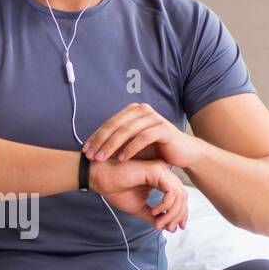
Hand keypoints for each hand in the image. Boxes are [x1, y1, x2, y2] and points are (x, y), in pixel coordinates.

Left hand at [83, 103, 198, 167]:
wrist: (183, 153)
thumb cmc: (156, 149)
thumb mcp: (132, 144)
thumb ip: (117, 141)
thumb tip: (92, 147)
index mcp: (133, 112)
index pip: (109, 123)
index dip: (95, 137)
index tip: (85, 150)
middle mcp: (142, 111)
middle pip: (115, 125)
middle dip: (101, 141)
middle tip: (91, 155)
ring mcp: (153, 118)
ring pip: (127, 130)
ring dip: (112, 145)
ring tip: (102, 158)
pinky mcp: (163, 128)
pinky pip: (143, 137)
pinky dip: (130, 148)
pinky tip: (122, 158)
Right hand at [88, 157, 187, 231]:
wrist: (101, 178)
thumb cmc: (116, 189)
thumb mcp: (139, 207)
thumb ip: (153, 215)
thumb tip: (166, 227)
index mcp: (161, 179)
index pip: (179, 197)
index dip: (180, 214)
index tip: (174, 228)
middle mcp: (164, 173)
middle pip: (183, 196)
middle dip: (179, 215)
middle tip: (170, 228)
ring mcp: (161, 170)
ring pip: (179, 195)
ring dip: (171, 213)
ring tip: (158, 223)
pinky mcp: (157, 171)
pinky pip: (171, 191)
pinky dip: (165, 204)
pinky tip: (154, 211)